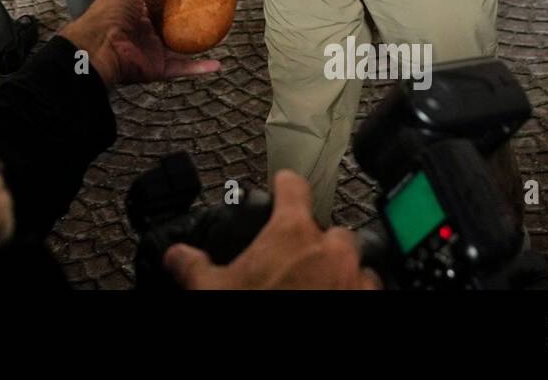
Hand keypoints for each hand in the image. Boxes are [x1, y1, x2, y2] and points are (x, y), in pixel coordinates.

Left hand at [59, 0, 220, 87]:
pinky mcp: (158, 67)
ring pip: (180, 47)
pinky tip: (217, 63)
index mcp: (137, 9)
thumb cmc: (111, 11)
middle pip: (172, 23)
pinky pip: (182, 68)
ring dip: (197, 43)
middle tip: (212, 8)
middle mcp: (145, 30)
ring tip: (218, 35)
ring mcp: (152, 49)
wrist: (99, 47)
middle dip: (189, 18)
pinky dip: (199, 68)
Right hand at [162, 170, 381, 289]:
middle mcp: (329, 251)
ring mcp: (354, 278)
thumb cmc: (253, 311)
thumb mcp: (212, 290)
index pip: (293, 187)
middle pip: (330, 229)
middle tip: (296, 261)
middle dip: (316, 242)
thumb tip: (177, 255)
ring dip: (341, 269)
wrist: (284, 362)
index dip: (285, 184)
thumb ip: (194, 265)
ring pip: (356, 260)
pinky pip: (370, 289)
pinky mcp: (369, 302)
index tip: (283, 184)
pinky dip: (356, 292)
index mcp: (290, 234)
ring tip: (320, 285)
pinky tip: (337, 299)